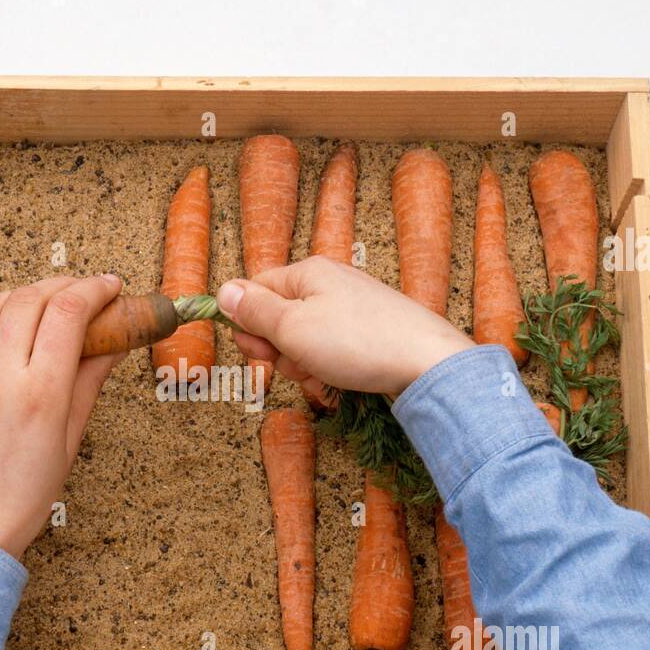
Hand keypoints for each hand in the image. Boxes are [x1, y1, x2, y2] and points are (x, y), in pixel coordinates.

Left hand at [0, 275, 124, 559]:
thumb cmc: (20, 498)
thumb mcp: (69, 442)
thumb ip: (89, 383)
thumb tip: (111, 345)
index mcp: (38, 394)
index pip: (68, 311)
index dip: (94, 289)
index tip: (110, 287)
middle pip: (31, 297)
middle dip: (64, 285)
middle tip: (84, 293)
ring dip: (23, 294)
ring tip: (43, 306)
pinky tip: (1, 326)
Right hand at [216, 256, 473, 395]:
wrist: (426, 363)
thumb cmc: (357, 342)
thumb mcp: (292, 327)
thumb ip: (254, 310)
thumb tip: (223, 291)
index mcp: (307, 272)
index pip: (256, 291)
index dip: (248, 325)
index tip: (257, 351)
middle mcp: (330, 283)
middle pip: (279, 317)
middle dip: (280, 349)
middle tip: (297, 362)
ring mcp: (351, 308)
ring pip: (305, 339)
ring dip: (303, 363)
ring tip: (323, 372)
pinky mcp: (369, 332)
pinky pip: (331, 348)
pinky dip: (329, 366)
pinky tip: (342, 377)